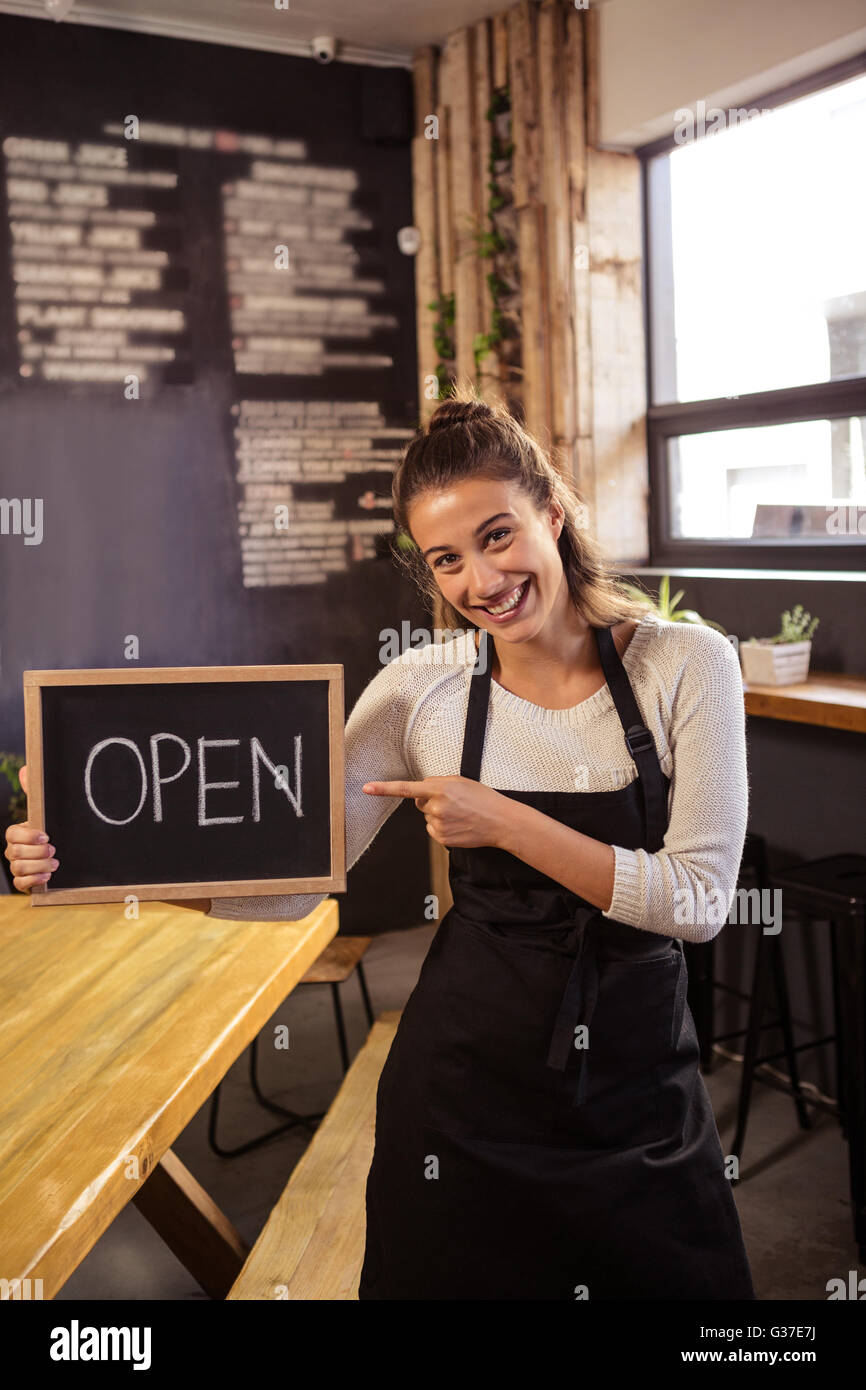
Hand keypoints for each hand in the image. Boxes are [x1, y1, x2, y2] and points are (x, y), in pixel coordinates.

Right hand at [4, 763, 58, 891]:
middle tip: (54, 851)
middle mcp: (14, 850)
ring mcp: (18, 867)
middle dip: (36, 853)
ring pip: (18, 869)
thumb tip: (25, 769)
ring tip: (55, 863)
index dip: (28, 836)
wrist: (65, 851)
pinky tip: (47, 876)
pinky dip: (33, 881)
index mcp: (17, 833)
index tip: (47, 836)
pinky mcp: (25, 882)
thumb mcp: (46, 811)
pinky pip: (20, 884)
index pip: (12, 834)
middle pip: (15, 853)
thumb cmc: (53, 828)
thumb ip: (35, 792)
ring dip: (38, 866)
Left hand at [362, 775, 509, 848]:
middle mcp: (436, 807)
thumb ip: (438, 782)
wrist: (500, 822)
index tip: (367, 788)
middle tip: (454, 801)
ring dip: (439, 814)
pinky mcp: (442, 838)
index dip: (384, 789)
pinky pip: (433, 829)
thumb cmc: (484, 799)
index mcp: (440, 789)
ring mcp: (438, 825)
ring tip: (461, 813)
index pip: (406, 789)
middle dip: (431, 800)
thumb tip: (423, 789)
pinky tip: (459, 824)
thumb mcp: (461, 781)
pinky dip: (443, 826)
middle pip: (419, 802)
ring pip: (427, 817)